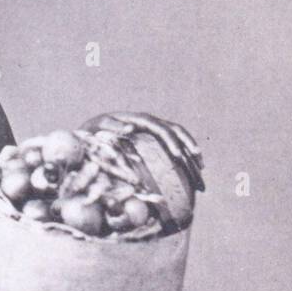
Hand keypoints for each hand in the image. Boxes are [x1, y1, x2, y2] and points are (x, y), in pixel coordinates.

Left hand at [81, 112, 204, 191]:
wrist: (90, 132)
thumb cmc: (93, 132)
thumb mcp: (98, 127)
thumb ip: (112, 126)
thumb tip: (130, 128)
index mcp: (140, 120)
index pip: (161, 129)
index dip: (172, 141)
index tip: (179, 157)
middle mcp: (150, 122)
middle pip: (176, 133)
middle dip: (189, 149)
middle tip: (198, 168)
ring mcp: (154, 129)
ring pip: (180, 137)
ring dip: (192, 152)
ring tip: (200, 170)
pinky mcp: (154, 138)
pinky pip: (174, 144)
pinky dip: (184, 154)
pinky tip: (191, 169)